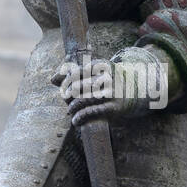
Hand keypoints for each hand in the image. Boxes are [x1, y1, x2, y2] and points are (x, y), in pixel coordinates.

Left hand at [52, 47, 172, 127]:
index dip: (68, 78)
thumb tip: (52, 79)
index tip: (64, 86)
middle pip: (79, 85)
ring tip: (70, 110)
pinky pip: (93, 111)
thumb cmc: (107, 83)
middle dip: (69, 93)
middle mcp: (108, 78)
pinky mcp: (114, 108)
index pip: (79, 70)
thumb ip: (71, 74)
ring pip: (84, 98)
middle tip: (66, 99)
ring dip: (73, 107)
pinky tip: (75, 121)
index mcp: (103, 65)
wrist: (134, 93)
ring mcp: (112, 93)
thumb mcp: (94, 74)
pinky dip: (81, 116)